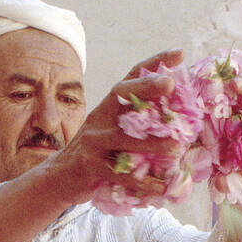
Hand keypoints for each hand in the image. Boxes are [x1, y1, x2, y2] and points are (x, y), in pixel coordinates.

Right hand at [49, 49, 186, 205]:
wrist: (61, 177)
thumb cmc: (97, 153)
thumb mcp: (113, 131)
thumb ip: (137, 124)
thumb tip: (178, 120)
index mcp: (109, 105)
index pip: (132, 76)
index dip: (155, 63)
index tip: (180, 54)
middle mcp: (100, 117)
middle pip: (122, 94)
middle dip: (147, 87)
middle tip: (171, 84)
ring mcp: (94, 141)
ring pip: (124, 138)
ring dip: (152, 143)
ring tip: (177, 148)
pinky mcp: (91, 166)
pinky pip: (120, 174)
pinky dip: (142, 182)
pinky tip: (160, 187)